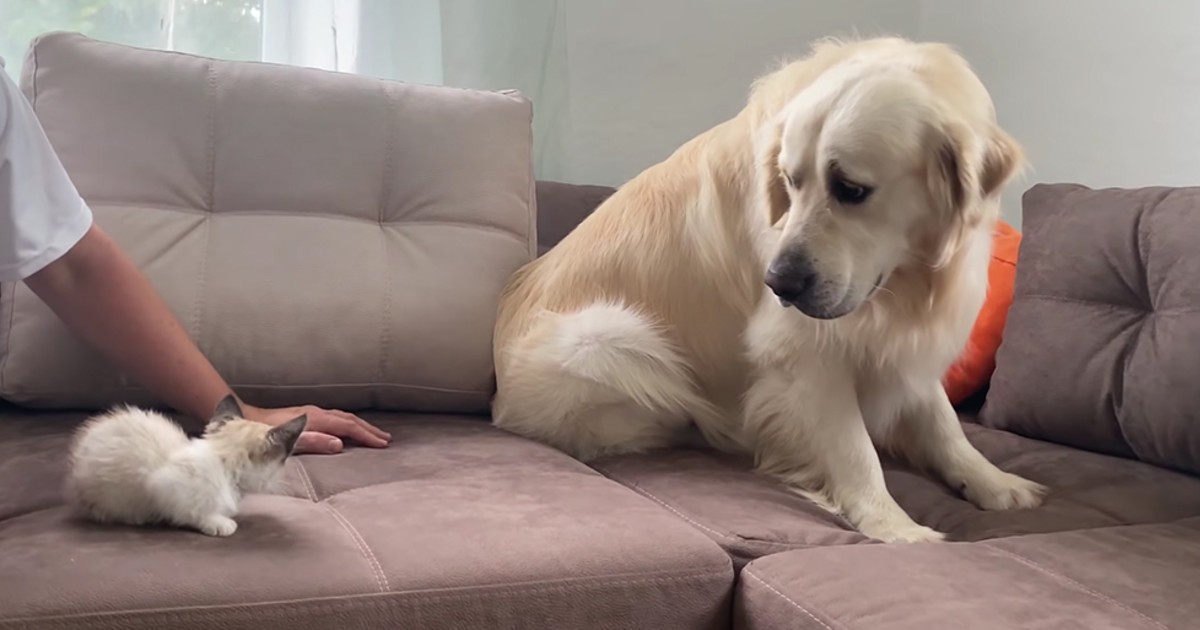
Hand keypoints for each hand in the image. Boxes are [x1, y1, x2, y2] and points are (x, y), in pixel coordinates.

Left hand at [242, 404, 390, 454]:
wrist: (242, 420)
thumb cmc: (263, 435)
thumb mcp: (288, 441)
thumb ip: (314, 442)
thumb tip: (339, 444)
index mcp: (316, 418)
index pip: (348, 426)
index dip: (367, 435)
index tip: (383, 444)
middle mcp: (316, 413)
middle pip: (350, 419)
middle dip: (369, 429)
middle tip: (386, 439)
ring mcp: (311, 413)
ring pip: (343, 417)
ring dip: (360, 425)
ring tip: (373, 434)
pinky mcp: (304, 416)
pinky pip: (335, 418)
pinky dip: (348, 424)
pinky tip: (346, 429)